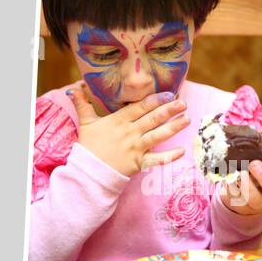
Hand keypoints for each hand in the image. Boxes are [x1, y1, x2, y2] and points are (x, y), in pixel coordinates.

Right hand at [68, 86, 189, 176]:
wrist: (89, 171)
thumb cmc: (89, 146)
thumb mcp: (85, 123)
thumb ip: (83, 105)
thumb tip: (74, 89)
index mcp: (119, 121)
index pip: (140, 108)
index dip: (155, 100)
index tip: (169, 94)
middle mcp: (130, 133)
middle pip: (152, 119)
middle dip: (169, 110)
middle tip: (183, 103)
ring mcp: (136, 148)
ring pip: (158, 135)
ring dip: (174, 127)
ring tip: (187, 119)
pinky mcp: (140, 163)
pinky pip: (157, 160)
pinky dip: (170, 156)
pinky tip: (182, 151)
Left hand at [221, 160, 261, 216]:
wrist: (242, 194)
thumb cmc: (255, 176)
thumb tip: (258, 146)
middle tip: (254, 164)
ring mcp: (256, 203)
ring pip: (253, 198)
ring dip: (246, 185)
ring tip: (240, 173)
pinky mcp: (241, 206)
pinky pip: (236, 199)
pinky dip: (231, 188)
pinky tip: (228, 180)